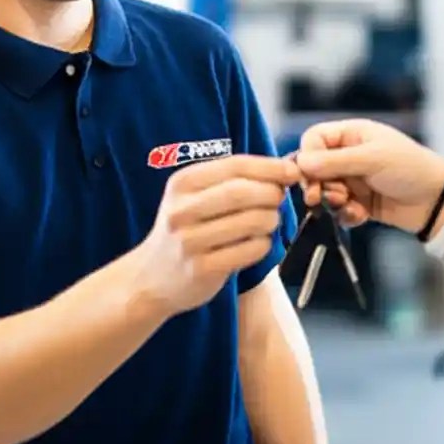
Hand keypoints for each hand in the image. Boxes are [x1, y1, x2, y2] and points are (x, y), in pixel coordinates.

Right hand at [135, 155, 299, 316]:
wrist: (151, 277)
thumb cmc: (185, 230)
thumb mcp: (194, 197)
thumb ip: (232, 181)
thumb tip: (285, 169)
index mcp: (182, 183)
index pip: (235, 166)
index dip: (270, 167)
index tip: (291, 171)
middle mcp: (182, 210)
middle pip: (243, 192)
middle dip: (272, 193)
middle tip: (279, 198)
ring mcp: (190, 241)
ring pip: (251, 221)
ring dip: (271, 219)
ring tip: (268, 221)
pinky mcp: (203, 268)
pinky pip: (250, 250)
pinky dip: (264, 244)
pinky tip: (257, 243)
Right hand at [295, 119, 443, 235]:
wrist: (438, 201)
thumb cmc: (410, 168)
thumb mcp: (372, 159)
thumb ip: (335, 162)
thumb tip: (301, 162)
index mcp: (353, 135)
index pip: (314, 139)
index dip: (307, 156)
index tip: (309, 173)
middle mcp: (349, 155)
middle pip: (315, 168)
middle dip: (316, 183)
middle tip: (318, 196)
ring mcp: (354, 180)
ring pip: (325, 191)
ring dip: (332, 200)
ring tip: (348, 204)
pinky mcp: (360, 203)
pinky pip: (339, 209)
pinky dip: (346, 214)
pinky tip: (360, 215)